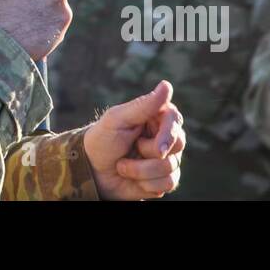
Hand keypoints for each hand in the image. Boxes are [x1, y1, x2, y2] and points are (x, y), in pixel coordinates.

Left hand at [82, 80, 184, 199]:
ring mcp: (166, 158)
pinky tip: (133, 178)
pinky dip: (146, 184)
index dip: (169, 134)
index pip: (175, 119)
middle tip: (132, 148)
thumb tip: (167, 85)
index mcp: (154, 116)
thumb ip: (143, 105)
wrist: (92, 173)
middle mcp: (164, 136)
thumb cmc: (102, 141)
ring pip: (171, 167)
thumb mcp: (117, 120)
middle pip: (178, 144)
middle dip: (151, 152)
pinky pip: (167, 183)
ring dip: (141, 170)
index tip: (159, 148)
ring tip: (123, 165)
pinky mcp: (164, 178)